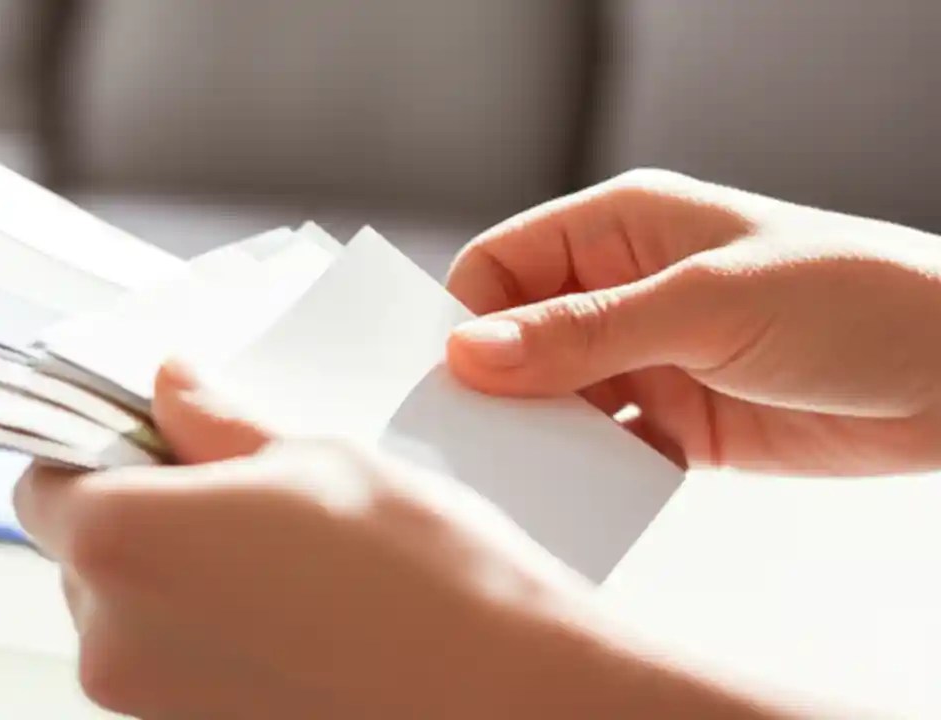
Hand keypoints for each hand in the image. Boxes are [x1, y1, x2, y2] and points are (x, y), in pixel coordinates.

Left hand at [15, 361, 787, 718]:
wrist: (511, 699)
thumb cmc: (425, 582)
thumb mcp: (314, 462)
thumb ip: (215, 426)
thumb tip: (172, 390)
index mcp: (123, 542)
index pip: (43, 481)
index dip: (95, 452)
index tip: (149, 439)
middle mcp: (111, 641)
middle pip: (84, 553)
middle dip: (144, 515)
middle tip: (236, 493)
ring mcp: (149, 708)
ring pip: (129, 613)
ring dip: (179, 578)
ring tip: (282, 560)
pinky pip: (172, 666)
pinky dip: (210, 635)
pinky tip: (296, 613)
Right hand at [447, 169, 940, 474]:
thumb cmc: (853, 299)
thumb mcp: (705, 305)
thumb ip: (585, 331)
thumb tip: (470, 351)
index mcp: (621, 229)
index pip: (504, 266)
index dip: (465, 317)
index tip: (443, 378)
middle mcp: (625, 290)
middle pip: (520, 336)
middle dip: (496, 384)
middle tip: (468, 437)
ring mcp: (650, 358)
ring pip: (557, 397)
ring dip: (543, 434)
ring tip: (524, 473)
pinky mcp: (676, 423)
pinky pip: (606, 448)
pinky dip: (590, 471)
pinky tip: (586, 492)